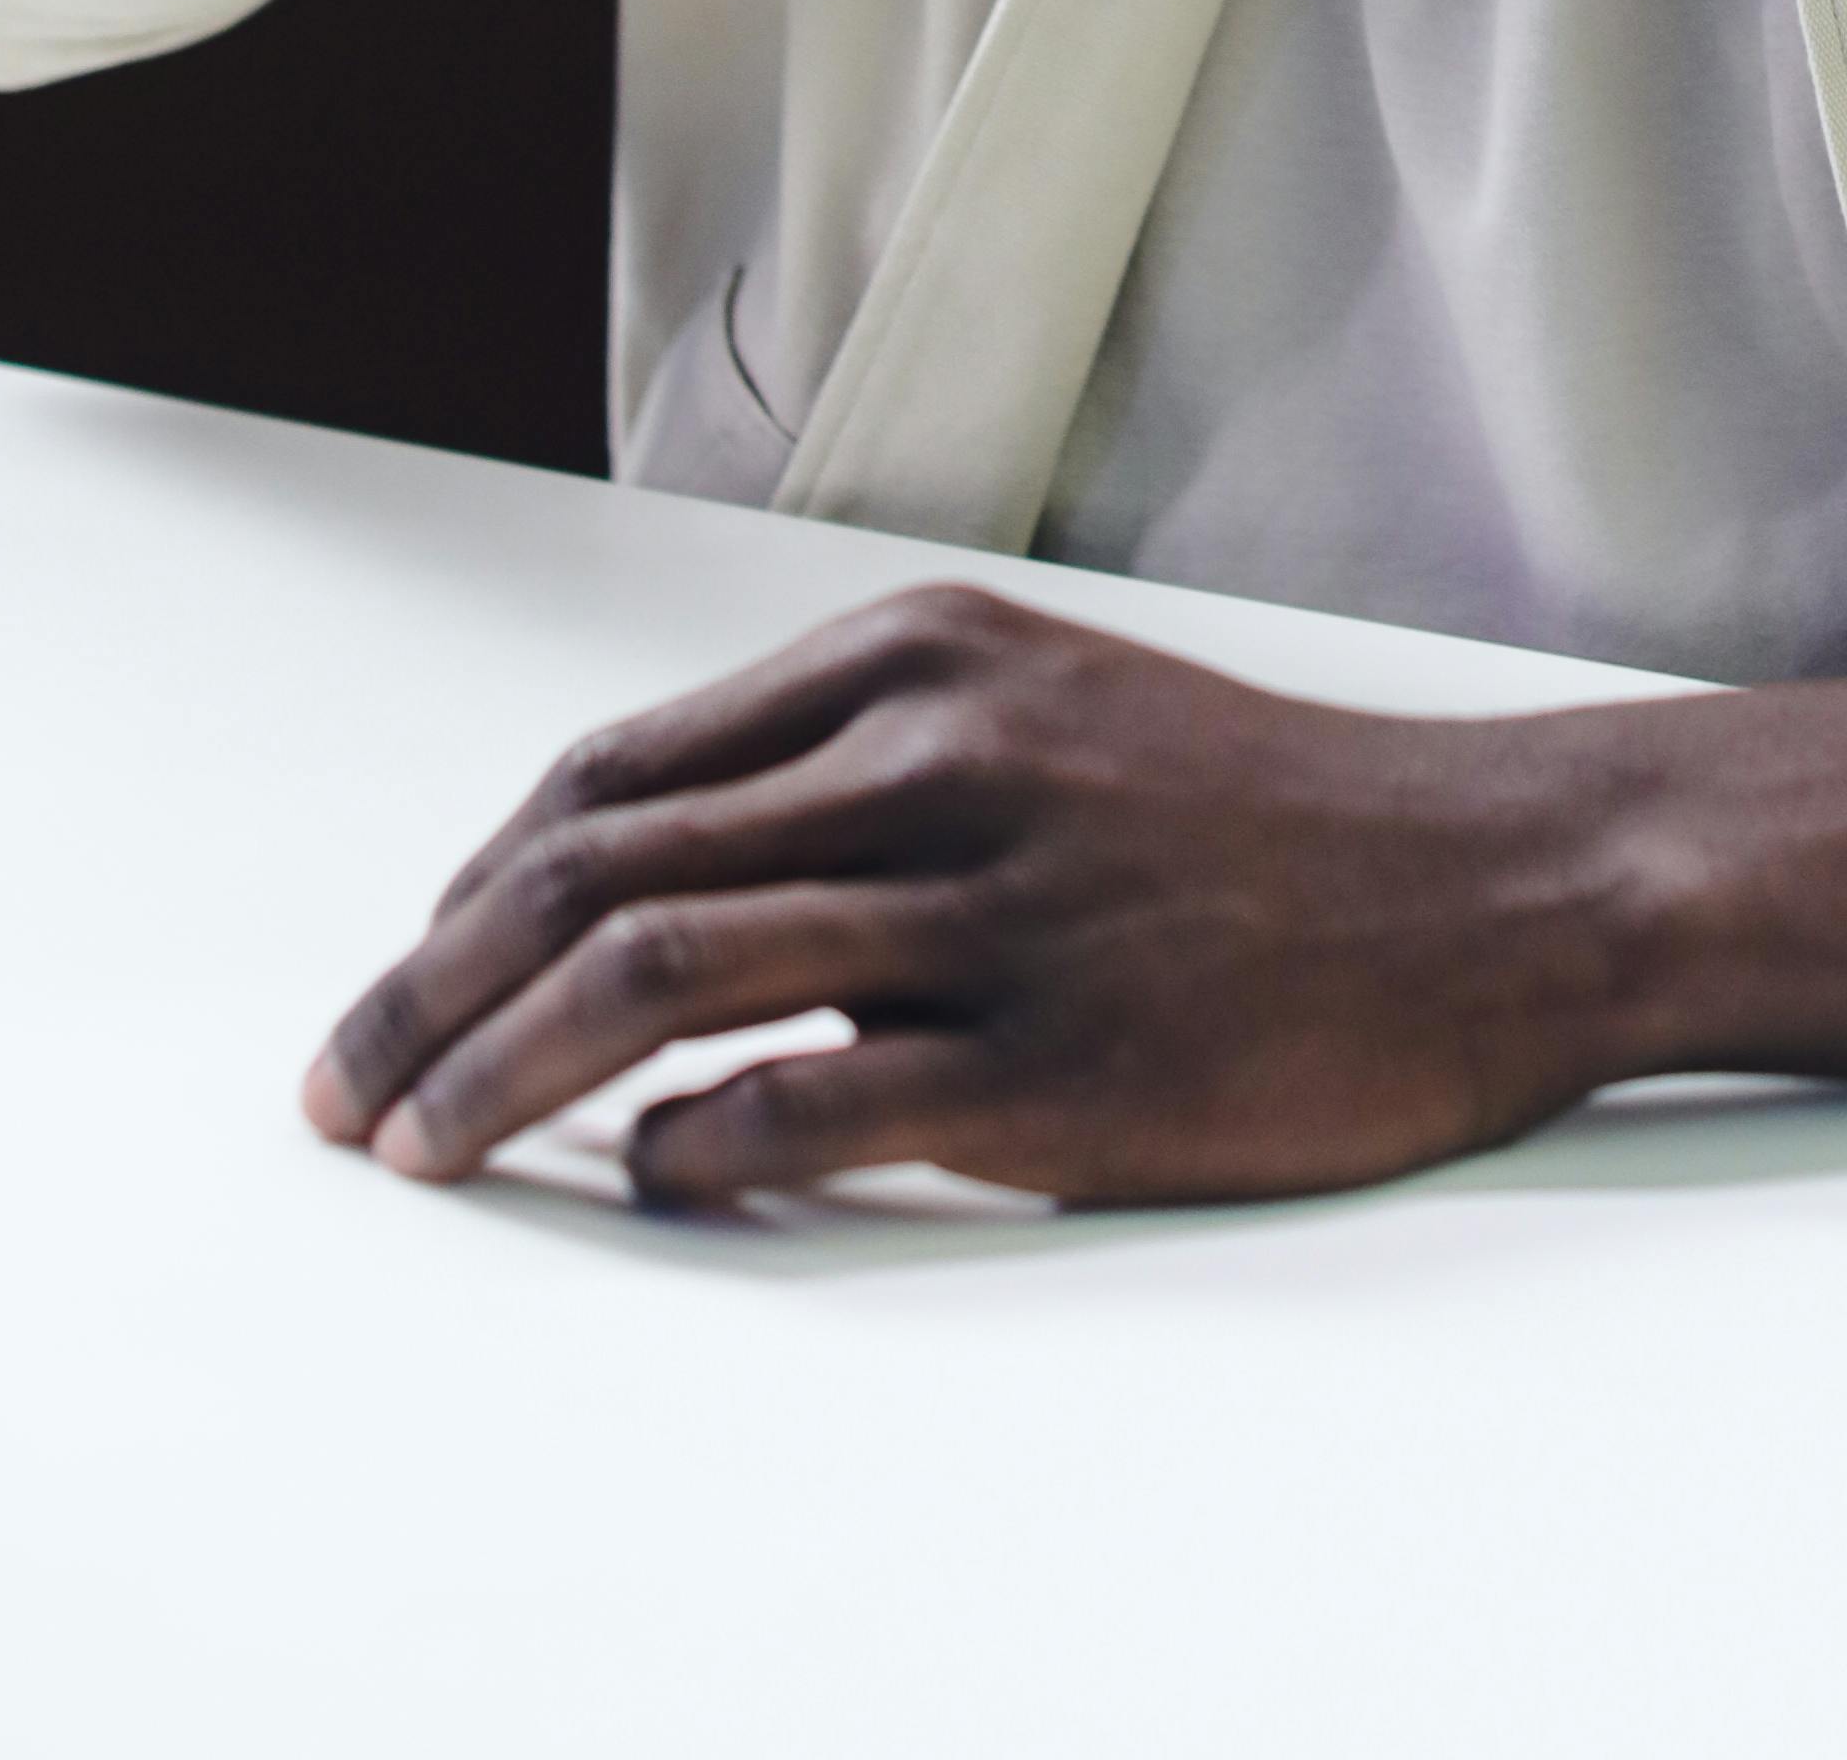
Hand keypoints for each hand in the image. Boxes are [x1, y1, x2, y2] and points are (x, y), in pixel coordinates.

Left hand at [300, 584, 1846, 1211]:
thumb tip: (640, 878)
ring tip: (426, 1151)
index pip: (611, 774)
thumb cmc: (1270, 820)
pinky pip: (805, 1107)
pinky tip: (645, 1184)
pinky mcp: (1057, 1059)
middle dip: (428, 987)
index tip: (395, 983)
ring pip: (661, 977)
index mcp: (924, 661)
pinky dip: (685, 1153)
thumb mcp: (1052, 717)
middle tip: (345, 1091)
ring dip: (501, 1074)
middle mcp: (941, 757)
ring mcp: (997, 907)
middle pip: (596, 866)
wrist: (1501, 886)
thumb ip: (861, 767)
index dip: (469, 891)